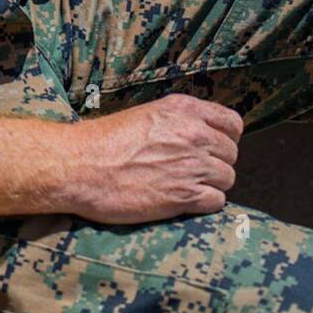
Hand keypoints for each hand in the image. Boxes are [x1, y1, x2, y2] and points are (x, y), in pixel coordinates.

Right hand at [63, 94, 241, 224]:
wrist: (80, 166)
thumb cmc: (104, 140)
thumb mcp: (145, 114)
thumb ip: (177, 121)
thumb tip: (197, 134)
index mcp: (183, 109)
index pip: (232, 122)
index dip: (225, 137)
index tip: (212, 146)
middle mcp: (193, 134)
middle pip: (231, 153)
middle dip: (216, 163)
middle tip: (192, 170)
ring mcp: (192, 165)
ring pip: (227, 178)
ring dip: (211, 184)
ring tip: (185, 186)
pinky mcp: (185, 196)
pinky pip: (217, 201)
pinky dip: (204, 203)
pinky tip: (184, 200)